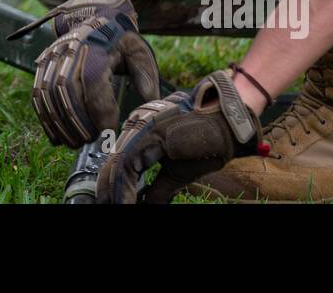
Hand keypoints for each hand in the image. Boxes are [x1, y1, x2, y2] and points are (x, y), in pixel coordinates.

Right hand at [8, 0, 160, 147]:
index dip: (99, 111)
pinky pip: (38, 93)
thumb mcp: (139, 51)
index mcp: (97, 47)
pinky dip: (45, 116)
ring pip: (50, 94)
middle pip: (68, 91)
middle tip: (88, 142)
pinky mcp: (44, 64)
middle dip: (77, 122)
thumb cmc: (119, 38)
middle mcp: (71, 51)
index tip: (107, 131)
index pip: (94, 83)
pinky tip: (55, 135)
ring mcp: (54, 57)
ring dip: (60, 123)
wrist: (93, 13)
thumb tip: (151, 106)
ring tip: (73, 143)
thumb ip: (146, 78)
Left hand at [95, 68, 262, 203]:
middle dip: (108, 191)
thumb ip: (158, 188)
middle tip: (105, 207)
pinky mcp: (148, 134)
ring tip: (115, 208)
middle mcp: (136, 125)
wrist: (227, 123)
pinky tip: (124, 203)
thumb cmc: (206, 142)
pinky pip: (128, 166)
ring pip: (117, 165)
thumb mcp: (176, 173)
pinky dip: (124, 189)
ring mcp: (141, 127)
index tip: (110, 203)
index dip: (112, 186)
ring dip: (115, 194)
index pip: (118, 162)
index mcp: (141, 132)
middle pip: (112, 163)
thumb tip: (145, 205)